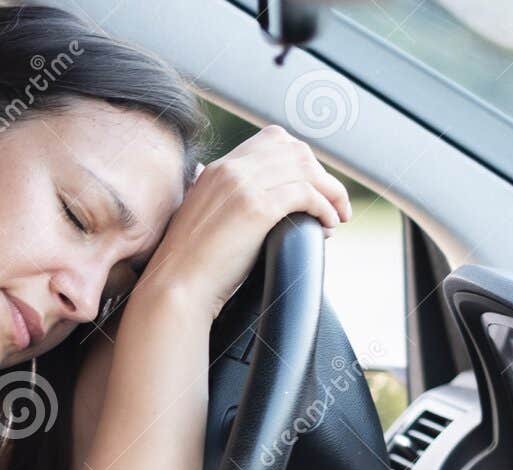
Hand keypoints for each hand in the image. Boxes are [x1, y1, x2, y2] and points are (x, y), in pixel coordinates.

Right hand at [136, 124, 351, 319]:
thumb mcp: (205, 219)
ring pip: (306, 170)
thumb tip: (259, 205)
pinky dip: (325, 208)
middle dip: (322, 175)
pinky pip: (306, 195)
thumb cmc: (189, 266)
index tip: (313, 184)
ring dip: (331, 192)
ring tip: (337, 215)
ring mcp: (243, 186)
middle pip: (295, 151)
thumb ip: (226, 202)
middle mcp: (231, 170)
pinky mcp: (256, 209)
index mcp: (217, 169)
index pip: (273, 140)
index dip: (301, 159)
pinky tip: (327, 225)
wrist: (175, 287)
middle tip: (334, 202)